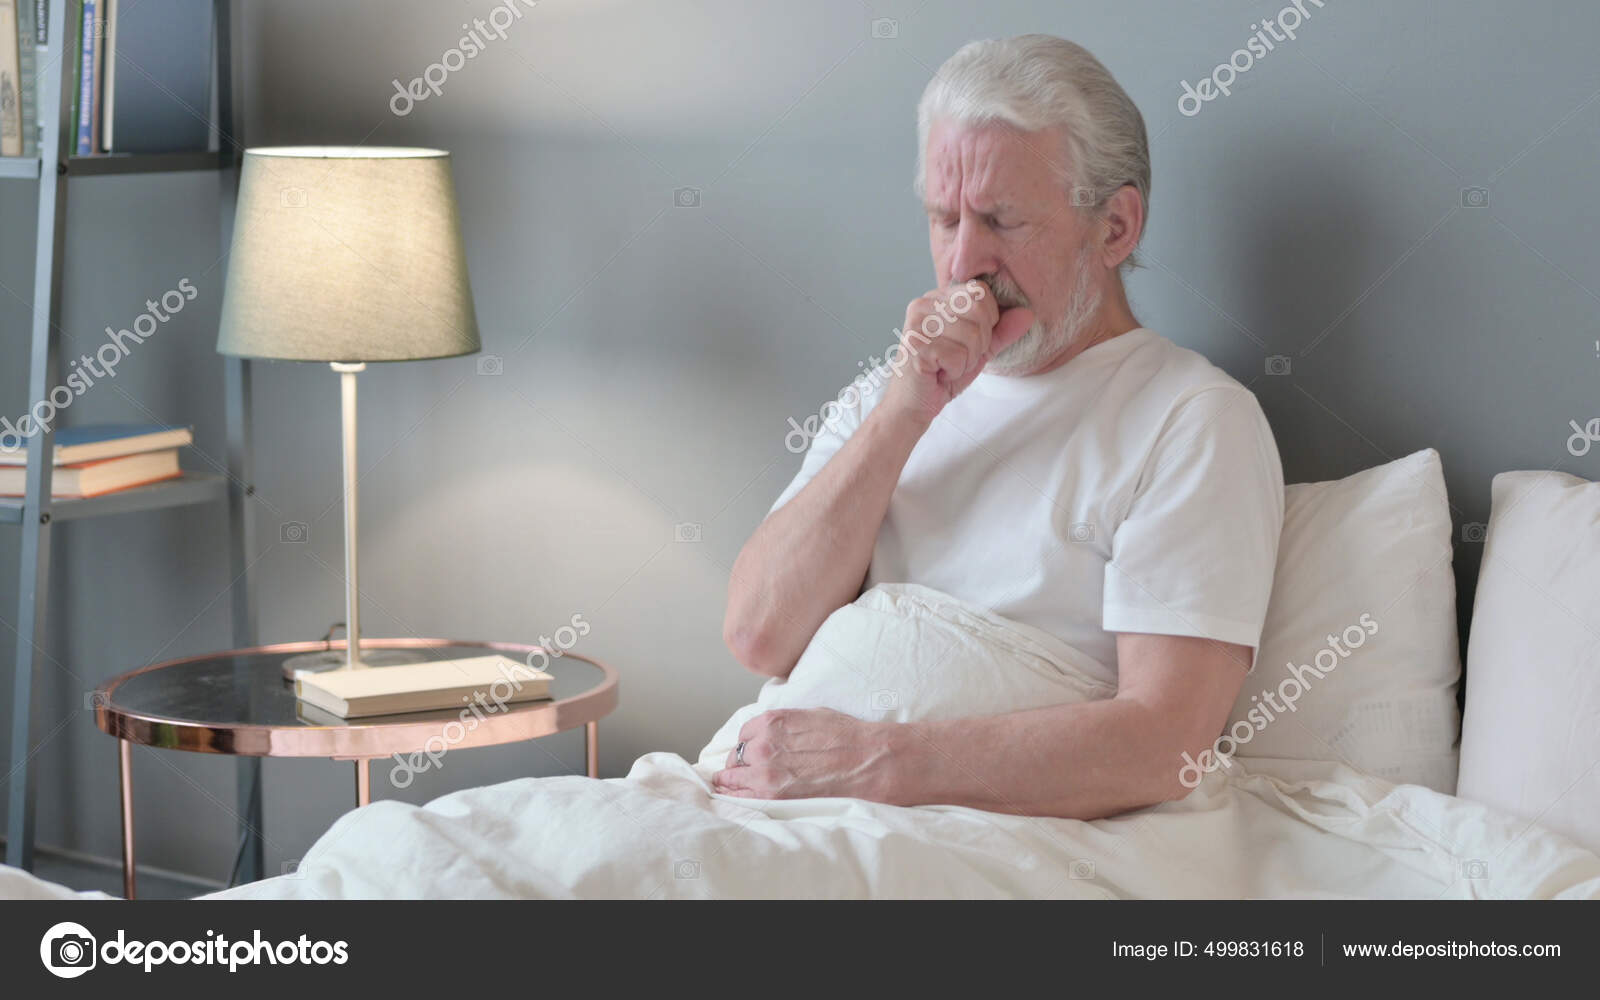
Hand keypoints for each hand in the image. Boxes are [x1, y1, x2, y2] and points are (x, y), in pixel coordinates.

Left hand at [712, 708, 900, 802]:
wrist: (867, 760)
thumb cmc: (846, 736)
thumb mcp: (810, 714)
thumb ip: (784, 724)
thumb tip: (772, 732)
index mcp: (772, 722)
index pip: (744, 735)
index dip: (748, 745)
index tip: (750, 752)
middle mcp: (764, 745)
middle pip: (736, 758)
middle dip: (740, 764)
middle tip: (745, 772)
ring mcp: (766, 772)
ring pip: (733, 780)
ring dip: (734, 783)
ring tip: (735, 788)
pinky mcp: (774, 796)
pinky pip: (743, 798)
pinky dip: (738, 798)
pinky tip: (738, 799)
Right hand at [881, 279, 1034, 426]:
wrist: (913, 404)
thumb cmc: (941, 374)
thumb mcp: (978, 349)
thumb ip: (1001, 331)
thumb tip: (1027, 314)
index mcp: (938, 298)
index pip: (980, 291)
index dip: (987, 319)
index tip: (968, 340)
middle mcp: (924, 304)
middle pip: (979, 310)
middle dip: (979, 342)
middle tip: (958, 356)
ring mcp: (917, 323)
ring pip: (972, 335)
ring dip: (967, 360)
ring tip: (947, 365)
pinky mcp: (916, 345)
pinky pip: (958, 355)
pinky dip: (955, 371)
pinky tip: (939, 373)